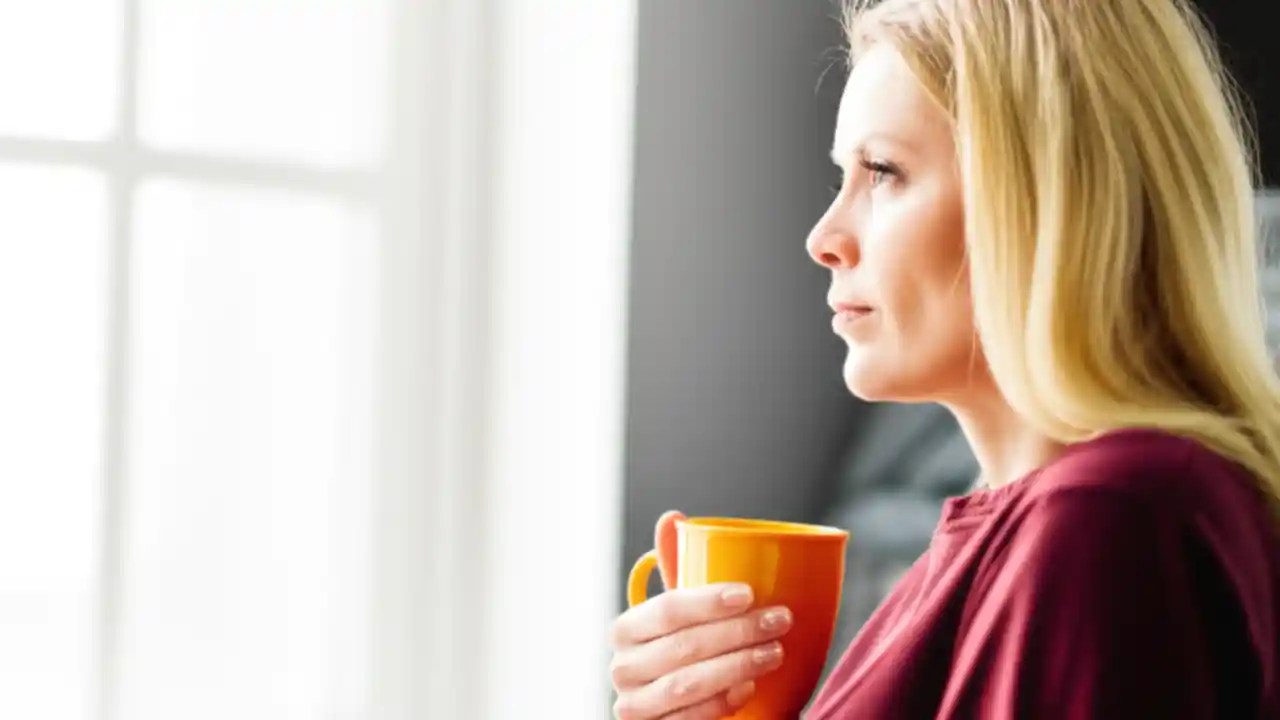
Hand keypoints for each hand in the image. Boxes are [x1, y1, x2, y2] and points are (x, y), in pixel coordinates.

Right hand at [609, 510, 792, 718]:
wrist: (671, 710)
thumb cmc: (680, 650)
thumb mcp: (678, 613)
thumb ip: (677, 568)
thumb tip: (672, 517)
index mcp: (625, 629)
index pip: (667, 610)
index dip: (708, 601)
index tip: (749, 593)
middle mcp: (623, 668)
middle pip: (683, 647)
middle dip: (738, 633)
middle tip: (780, 620)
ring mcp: (635, 705)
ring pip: (689, 684)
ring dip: (738, 666)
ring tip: (775, 652)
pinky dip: (722, 703)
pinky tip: (749, 689)